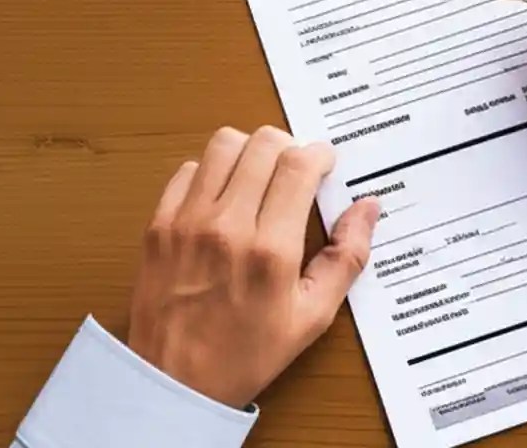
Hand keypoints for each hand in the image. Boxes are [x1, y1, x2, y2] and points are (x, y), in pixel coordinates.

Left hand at [127, 126, 378, 407]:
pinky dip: (211, 171)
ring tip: (261, 174)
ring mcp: (187, 222)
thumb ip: (346, 257)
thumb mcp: (313, 316)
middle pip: (263, 144)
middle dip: (289, 147)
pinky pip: (187, 170)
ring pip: (223, 144)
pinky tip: (224, 195)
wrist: (175, 382)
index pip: (299, 165)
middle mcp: (227, 226)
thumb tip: (368, 209)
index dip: (319, 153)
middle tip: (297, 169)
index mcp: (270, 249)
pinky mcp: (158, 225)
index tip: (325, 162)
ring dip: (250, 150)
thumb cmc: (246, 354)